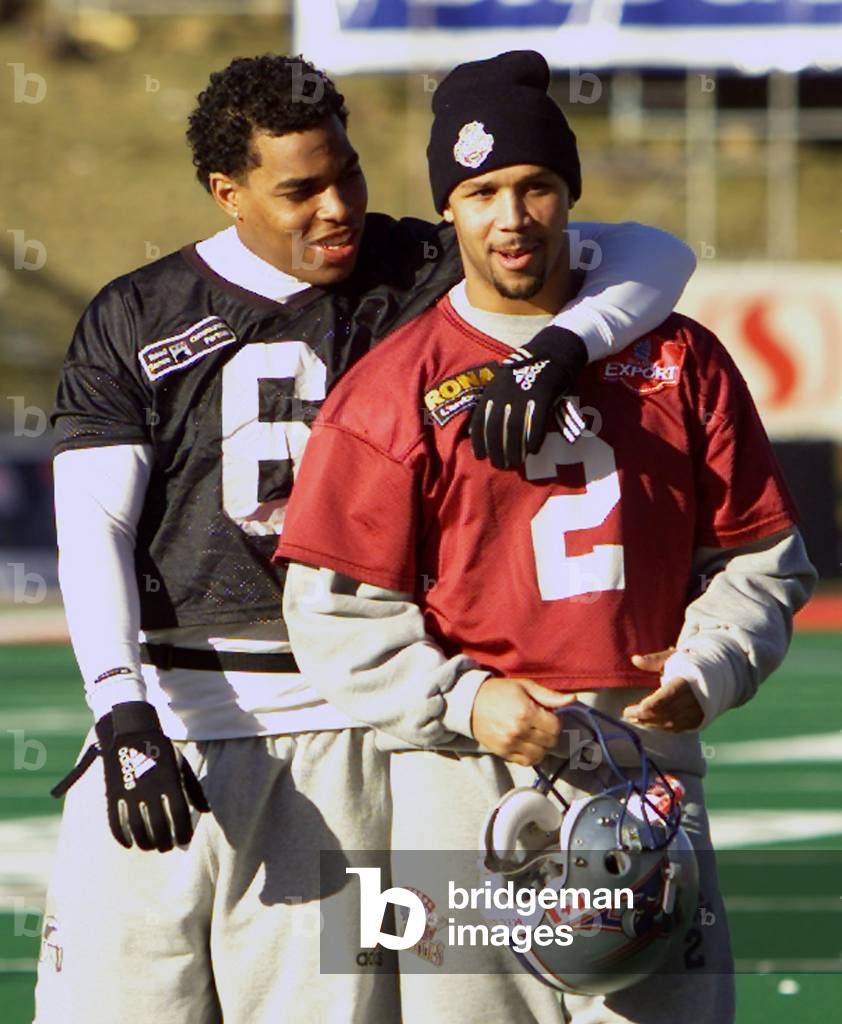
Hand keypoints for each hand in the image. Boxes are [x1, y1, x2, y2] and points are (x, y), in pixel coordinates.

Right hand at [95, 701, 209, 850]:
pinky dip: (122, 837)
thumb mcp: (181, 765)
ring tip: (150, 846)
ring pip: (138, 829)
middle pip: (159, 828)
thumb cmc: (161, 750)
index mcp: (170, 782)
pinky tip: (129, 844)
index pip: (179, 816)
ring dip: (145, 843)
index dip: (183, 833)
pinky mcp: (113, 793)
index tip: (184, 840)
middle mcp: (151, 790)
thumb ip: (194, 789)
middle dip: (165, 842)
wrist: (132, 731)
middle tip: (167, 847)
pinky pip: (116, 823)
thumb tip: (206, 811)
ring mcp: (130, 792)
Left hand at [469, 326, 587, 468]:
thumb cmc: (526, 373)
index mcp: (493, 390)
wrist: (552, 351)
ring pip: (514, 429)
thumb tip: (479, 428)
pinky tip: (534, 451)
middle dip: (497, 450)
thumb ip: (493, 404)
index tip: (480, 456)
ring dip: (514, 450)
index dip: (478, 440)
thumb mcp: (503, 384)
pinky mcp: (542, 395)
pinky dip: (534, 439)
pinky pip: (536, 423)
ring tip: (515, 462)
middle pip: (496, 429)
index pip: (480, 420)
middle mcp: (504, 393)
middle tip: (500, 465)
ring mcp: (523, 394)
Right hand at [471, 677, 575, 765]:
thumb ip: (549, 696)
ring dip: (542, 746)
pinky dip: (532, 755)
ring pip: (541, 754)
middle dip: (550, 733)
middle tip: (541, 724)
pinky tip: (527, 744)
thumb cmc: (499, 691)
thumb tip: (572, 700)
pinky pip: (527, 762)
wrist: (470, 703)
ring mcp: (510, 744)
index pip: (556, 727)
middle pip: (550, 742)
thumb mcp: (525, 686)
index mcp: (526, 712)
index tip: (548, 715)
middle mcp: (519, 730)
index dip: (556, 721)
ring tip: (535, 735)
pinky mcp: (503, 753)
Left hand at [623, 649, 703, 732]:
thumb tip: (634, 659)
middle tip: (627, 714)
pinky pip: (678, 728)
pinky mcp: (699, 720)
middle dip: (644, 715)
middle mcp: (695, 698)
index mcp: (687, 681)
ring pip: (671, 722)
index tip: (633, 708)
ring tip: (635, 719)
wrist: (717, 675)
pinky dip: (662, 727)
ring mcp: (699, 711)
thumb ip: (653, 660)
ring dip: (651, 723)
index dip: (649, 705)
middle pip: (666, 712)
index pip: (666, 697)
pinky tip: (649, 723)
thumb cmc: (688, 663)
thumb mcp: (672, 657)